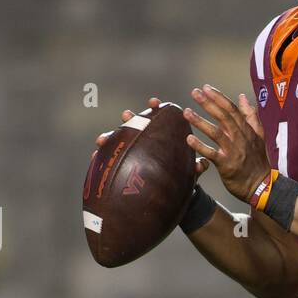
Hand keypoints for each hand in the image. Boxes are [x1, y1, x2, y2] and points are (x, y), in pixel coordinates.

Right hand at [94, 96, 208, 176]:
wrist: (174, 196)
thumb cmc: (183, 177)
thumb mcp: (190, 172)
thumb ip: (197, 167)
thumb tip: (203, 163)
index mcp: (161, 137)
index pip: (157, 119)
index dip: (155, 108)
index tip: (155, 101)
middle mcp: (145, 141)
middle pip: (135, 126)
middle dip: (129, 119)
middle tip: (126, 115)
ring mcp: (134, 152)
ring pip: (119, 141)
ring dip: (109, 138)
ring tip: (102, 140)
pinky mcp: (126, 166)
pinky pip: (111, 161)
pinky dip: (102, 159)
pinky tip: (94, 158)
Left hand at [183, 85, 269, 202]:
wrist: (261, 185)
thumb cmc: (257, 161)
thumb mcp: (259, 136)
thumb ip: (251, 116)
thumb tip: (243, 97)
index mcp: (247, 130)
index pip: (232, 109)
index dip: (219, 97)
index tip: (206, 88)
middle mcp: (240, 138)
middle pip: (223, 117)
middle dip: (208, 103)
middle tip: (195, 93)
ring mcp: (233, 151)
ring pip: (216, 133)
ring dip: (200, 122)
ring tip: (187, 112)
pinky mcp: (226, 165)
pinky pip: (211, 154)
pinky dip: (200, 146)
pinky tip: (189, 139)